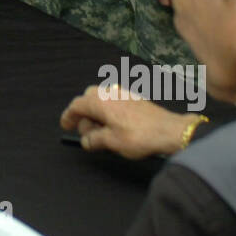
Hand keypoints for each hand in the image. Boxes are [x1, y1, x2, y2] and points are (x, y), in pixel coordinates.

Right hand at [60, 83, 193, 158]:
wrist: (169, 131)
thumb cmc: (140, 136)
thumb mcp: (111, 142)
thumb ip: (94, 140)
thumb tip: (86, 141)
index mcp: (100, 101)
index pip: (76, 105)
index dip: (69, 116)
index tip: (66, 125)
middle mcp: (109, 93)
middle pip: (88, 99)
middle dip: (84, 116)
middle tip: (86, 134)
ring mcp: (122, 94)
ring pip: (101, 101)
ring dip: (97, 115)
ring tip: (103, 134)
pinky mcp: (133, 99)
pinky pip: (114, 102)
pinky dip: (109, 113)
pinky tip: (115, 128)